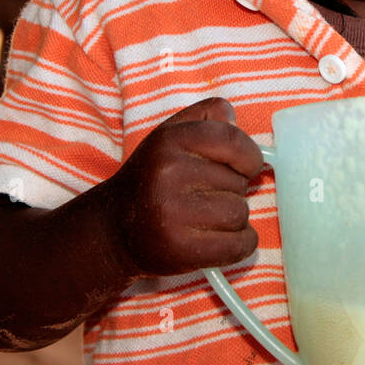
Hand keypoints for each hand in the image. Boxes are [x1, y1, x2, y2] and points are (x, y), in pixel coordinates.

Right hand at [100, 97, 263, 278]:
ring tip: (206, 218)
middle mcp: (169, 173)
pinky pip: (240, 244)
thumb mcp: (171, 135)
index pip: (233, 140)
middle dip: (232, 191)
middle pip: (239, 182)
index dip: (250, 156)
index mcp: (169, 140)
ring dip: (233, 219)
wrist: (113, 229)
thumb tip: (236, 122)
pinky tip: (218, 240)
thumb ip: (206, 116)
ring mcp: (173, 213)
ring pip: (240, 214)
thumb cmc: (153, 179)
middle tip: (204, 197)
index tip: (247, 167)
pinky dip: (240, 244)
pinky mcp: (181, 249)